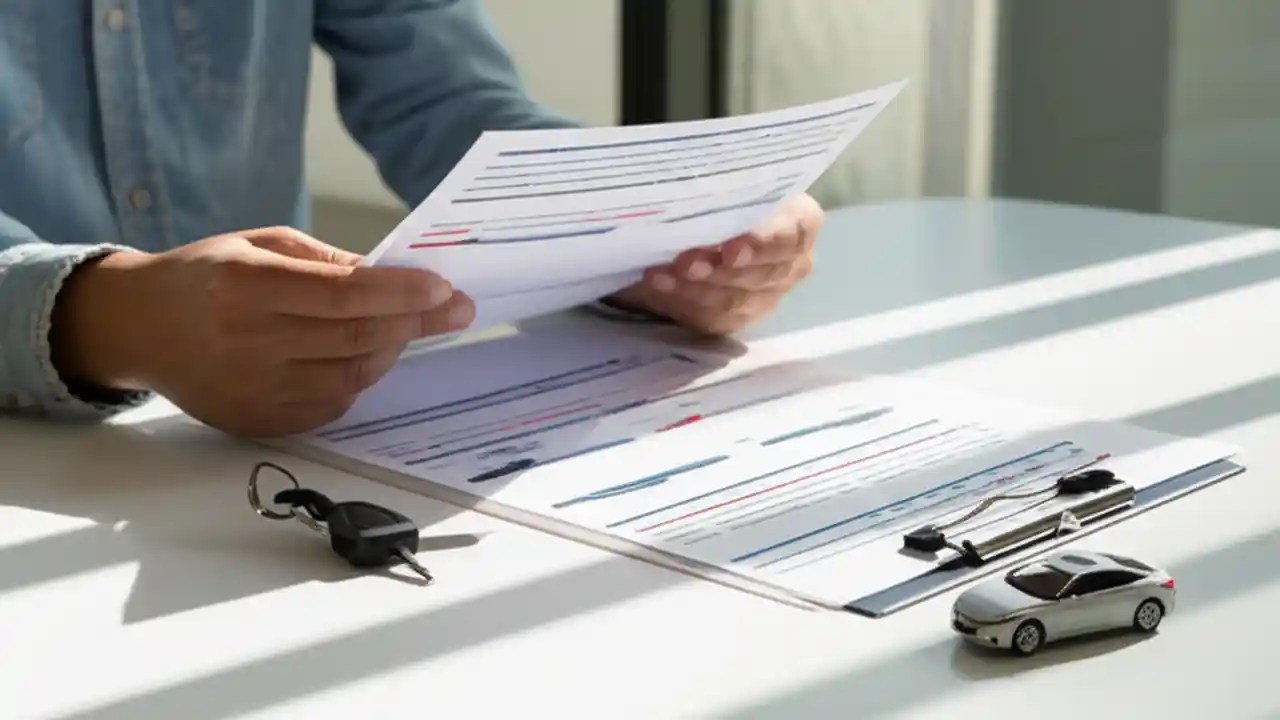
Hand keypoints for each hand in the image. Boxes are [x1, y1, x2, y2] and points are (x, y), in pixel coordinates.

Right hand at [51, 227, 474, 435]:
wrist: (137, 326)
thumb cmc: (205, 275)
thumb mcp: (260, 245)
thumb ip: (326, 261)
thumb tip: (393, 276)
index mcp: (247, 285)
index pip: (344, 294)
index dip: (401, 292)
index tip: (443, 288)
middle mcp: (248, 341)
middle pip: (355, 338)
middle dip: (415, 322)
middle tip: (455, 310)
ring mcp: (251, 388)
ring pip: (350, 378)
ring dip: (389, 351)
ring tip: (405, 327)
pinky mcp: (256, 421)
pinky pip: (330, 407)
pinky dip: (358, 381)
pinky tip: (365, 356)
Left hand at [607, 193, 822, 334]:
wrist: (690, 226)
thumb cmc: (714, 195)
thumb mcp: (718, 185)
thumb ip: (717, 191)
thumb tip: (691, 190)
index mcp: (799, 221)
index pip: (795, 235)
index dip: (765, 244)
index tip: (731, 250)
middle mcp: (791, 262)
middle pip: (763, 274)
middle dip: (719, 270)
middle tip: (685, 263)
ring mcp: (767, 295)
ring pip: (736, 301)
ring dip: (694, 288)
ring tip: (660, 274)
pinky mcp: (738, 318)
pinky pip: (714, 317)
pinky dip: (683, 301)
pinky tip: (659, 286)